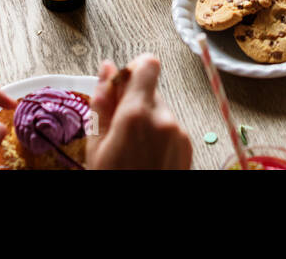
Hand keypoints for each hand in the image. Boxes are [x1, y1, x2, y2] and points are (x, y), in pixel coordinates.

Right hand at [89, 55, 191, 169]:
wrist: (143, 220)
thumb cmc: (112, 179)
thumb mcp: (96, 146)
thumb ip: (103, 103)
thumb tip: (107, 68)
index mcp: (137, 114)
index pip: (147, 65)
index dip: (133, 70)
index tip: (121, 87)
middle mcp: (164, 118)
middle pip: (150, 90)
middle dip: (134, 103)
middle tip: (118, 131)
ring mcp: (179, 132)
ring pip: (160, 110)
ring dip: (146, 121)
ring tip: (132, 150)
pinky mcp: (188, 145)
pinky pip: (171, 127)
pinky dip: (158, 135)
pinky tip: (146, 157)